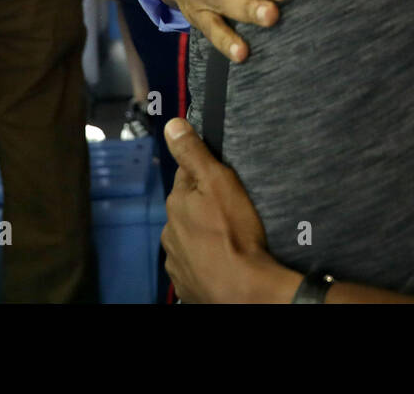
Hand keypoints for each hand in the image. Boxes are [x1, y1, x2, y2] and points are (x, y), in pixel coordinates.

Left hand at [161, 117, 299, 301]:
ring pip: (189, 238)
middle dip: (203, 208)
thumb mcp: (218, 182)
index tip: (225, 182)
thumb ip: (194, 153)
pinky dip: (205, 260)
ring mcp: (176, 261)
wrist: (244, 289)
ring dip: (203, 235)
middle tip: (231, 212)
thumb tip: (171, 124)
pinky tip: (222, 260)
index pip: (187, 178)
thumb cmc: (234, 232)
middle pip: (187, 210)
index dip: (206, 176)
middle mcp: (170, 232)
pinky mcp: (186, 284)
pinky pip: (194, 265)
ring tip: (229, 238)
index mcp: (176, 204)